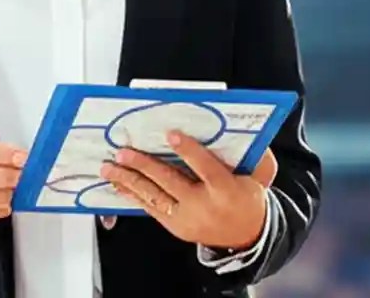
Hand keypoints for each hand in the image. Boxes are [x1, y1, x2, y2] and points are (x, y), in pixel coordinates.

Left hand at [100, 130, 277, 249]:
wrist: (245, 238)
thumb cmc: (247, 199)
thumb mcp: (259, 177)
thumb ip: (256, 156)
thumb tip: (248, 132)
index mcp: (225, 190)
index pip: (205, 168)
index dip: (188, 151)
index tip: (171, 135)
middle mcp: (203, 205)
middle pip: (170, 182)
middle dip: (144, 165)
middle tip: (124, 152)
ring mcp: (186, 218)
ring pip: (153, 196)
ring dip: (129, 180)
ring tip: (110, 168)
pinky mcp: (175, 226)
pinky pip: (150, 208)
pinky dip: (132, 195)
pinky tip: (118, 185)